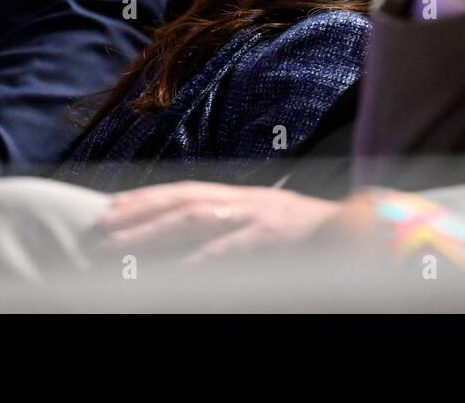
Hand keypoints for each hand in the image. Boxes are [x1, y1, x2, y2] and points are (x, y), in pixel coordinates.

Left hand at [96, 182, 341, 265]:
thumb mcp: (270, 224)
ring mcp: (257, 219)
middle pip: (181, 200)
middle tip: (101, 227)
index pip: (185, 191)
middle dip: (138, 213)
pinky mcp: (270, 240)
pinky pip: (227, 253)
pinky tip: (171, 273)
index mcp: (243, 198)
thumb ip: (234, 228)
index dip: (146, 199)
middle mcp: (245, 201)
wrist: (363, 233)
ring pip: (194, 219)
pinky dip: (197, 262)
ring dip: (152, 232)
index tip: (111, 208)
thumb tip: (189, 248)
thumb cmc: (316, 238)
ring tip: (120, 247)